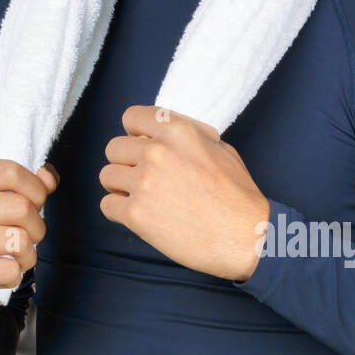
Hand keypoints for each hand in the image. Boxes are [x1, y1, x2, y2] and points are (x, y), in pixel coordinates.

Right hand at [0, 159, 57, 345]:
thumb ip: (12, 188)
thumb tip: (49, 175)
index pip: (8, 172)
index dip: (35, 188)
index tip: (35, 204)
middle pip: (20, 207)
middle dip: (37, 226)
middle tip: (27, 238)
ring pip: (20, 241)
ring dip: (28, 255)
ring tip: (14, 259)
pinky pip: (10, 271)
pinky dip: (13, 277)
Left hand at [99, 105, 269, 282]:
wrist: (248, 237)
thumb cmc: (238, 195)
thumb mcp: (220, 148)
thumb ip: (185, 136)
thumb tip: (159, 133)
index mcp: (177, 131)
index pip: (131, 117)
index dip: (134, 134)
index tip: (140, 147)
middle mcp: (157, 152)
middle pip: (114, 148)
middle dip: (126, 163)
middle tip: (143, 179)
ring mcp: (145, 183)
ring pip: (107, 176)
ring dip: (120, 187)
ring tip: (143, 198)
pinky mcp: (137, 214)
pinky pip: (107, 206)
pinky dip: (119, 212)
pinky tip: (140, 217)